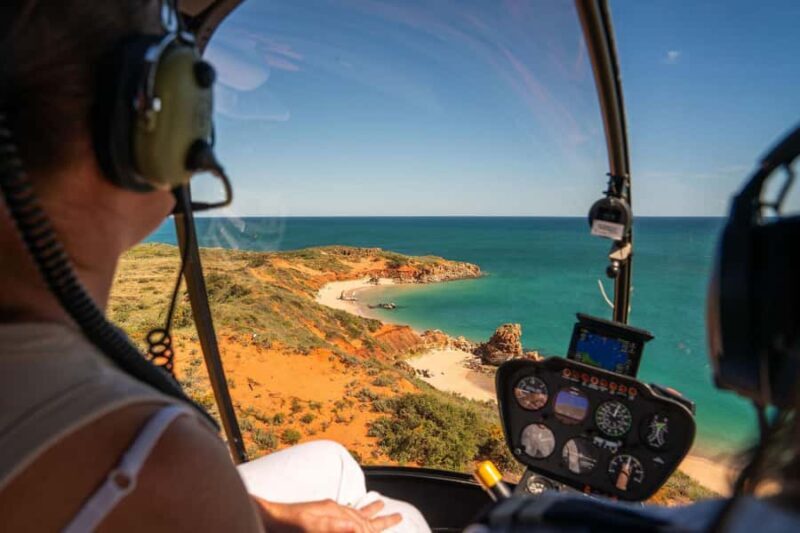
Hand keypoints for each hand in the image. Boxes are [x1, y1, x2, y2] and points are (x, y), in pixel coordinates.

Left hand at [255, 497, 402, 531]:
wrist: (267, 516)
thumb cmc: (287, 524)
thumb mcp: (311, 527)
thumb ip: (334, 527)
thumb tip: (358, 526)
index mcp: (335, 513)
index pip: (363, 526)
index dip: (376, 530)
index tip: (394, 526)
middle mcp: (334, 509)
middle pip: (363, 516)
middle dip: (381, 518)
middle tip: (399, 515)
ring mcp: (326, 511)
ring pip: (354, 513)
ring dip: (369, 512)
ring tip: (381, 504)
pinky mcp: (318, 515)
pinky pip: (342, 515)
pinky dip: (353, 516)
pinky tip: (352, 516)